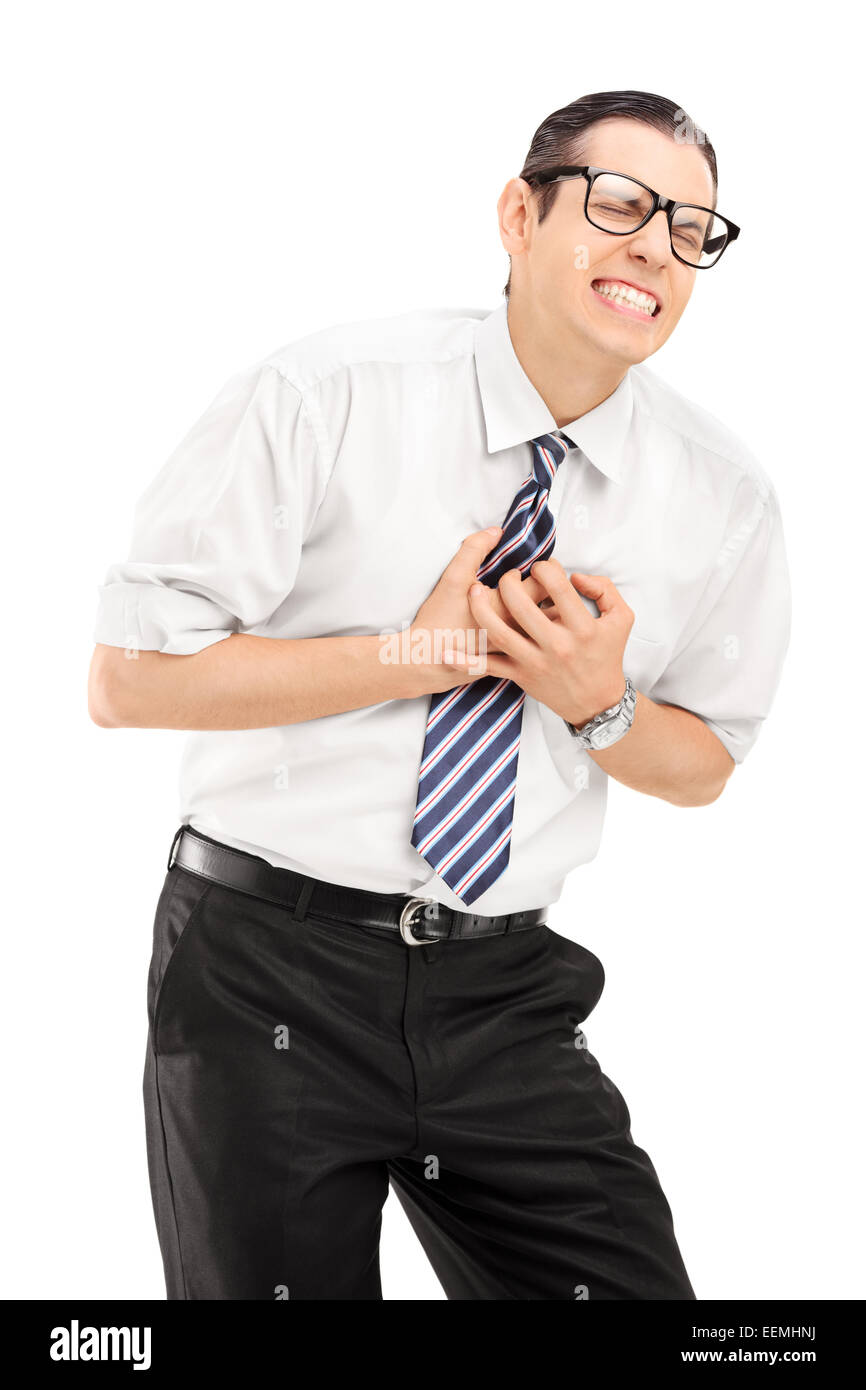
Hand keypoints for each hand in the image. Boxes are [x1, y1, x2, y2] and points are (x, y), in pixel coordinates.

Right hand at [411, 527, 551, 686]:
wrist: (424, 662)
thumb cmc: (439, 620)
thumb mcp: (453, 578)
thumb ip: (475, 549)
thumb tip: (496, 531)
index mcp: (513, 609)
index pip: (549, 583)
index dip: (548, 569)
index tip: (539, 564)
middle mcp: (521, 633)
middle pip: (555, 608)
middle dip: (552, 591)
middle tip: (542, 580)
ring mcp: (518, 651)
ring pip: (547, 630)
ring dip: (548, 614)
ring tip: (537, 602)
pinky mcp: (511, 664)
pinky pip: (536, 646)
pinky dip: (537, 633)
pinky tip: (525, 625)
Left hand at [451, 557, 632, 725]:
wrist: (597, 703)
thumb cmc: (607, 656)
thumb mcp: (621, 619)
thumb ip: (604, 589)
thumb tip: (576, 575)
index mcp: (582, 628)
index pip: (557, 586)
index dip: (545, 568)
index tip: (540, 569)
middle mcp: (557, 645)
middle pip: (522, 605)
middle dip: (509, 582)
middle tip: (506, 575)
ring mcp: (536, 662)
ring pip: (500, 632)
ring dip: (481, 608)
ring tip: (473, 590)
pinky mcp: (522, 676)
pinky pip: (490, 667)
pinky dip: (467, 661)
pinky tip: (446, 652)